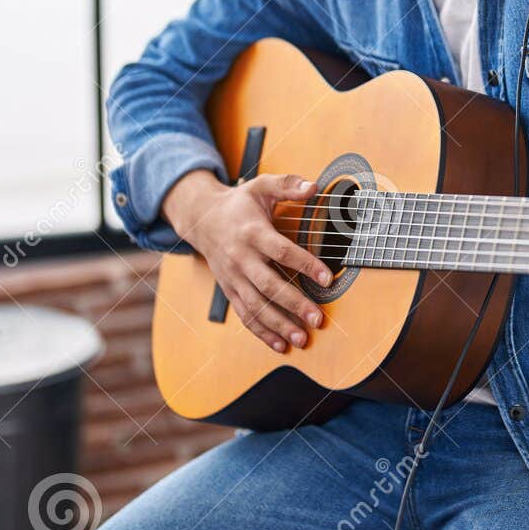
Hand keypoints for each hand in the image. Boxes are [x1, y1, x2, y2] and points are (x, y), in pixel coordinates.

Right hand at [163, 170, 332, 352]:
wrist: (201, 219)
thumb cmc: (239, 203)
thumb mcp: (261, 186)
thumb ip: (288, 185)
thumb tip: (314, 187)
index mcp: (252, 233)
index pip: (281, 251)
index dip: (305, 265)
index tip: (327, 278)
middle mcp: (241, 258)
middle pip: (268, 285)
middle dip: (294, 304)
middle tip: (317, 319)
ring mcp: (233, 277)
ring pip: (256, 306)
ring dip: (279, 325)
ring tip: (302, 338)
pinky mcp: (230, 290)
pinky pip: (245, 315)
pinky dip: (261, 332)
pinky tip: (280, 344)